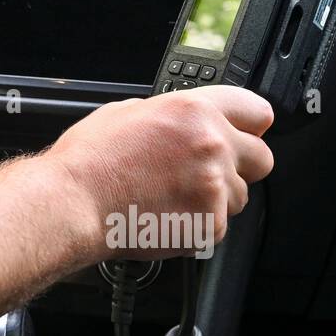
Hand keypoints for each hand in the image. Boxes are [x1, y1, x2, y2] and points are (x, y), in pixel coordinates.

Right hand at [43, 86, 274, 260]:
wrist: (74, 202)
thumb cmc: (91, 159)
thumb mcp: (128, 111)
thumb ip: (170, 113)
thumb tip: (183, 120)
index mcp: (193, 110)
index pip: (257, 112)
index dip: (250, 126)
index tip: (246, 134)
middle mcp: (211, 144)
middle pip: (261, 158)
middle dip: (240, 166)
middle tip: (208, 172)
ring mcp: (214, 186)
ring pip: (242, 196)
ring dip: (218, 198)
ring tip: (176, 197)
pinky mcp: (209, 224)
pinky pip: (220, 225)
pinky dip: (199, 224)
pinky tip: (168, 215)